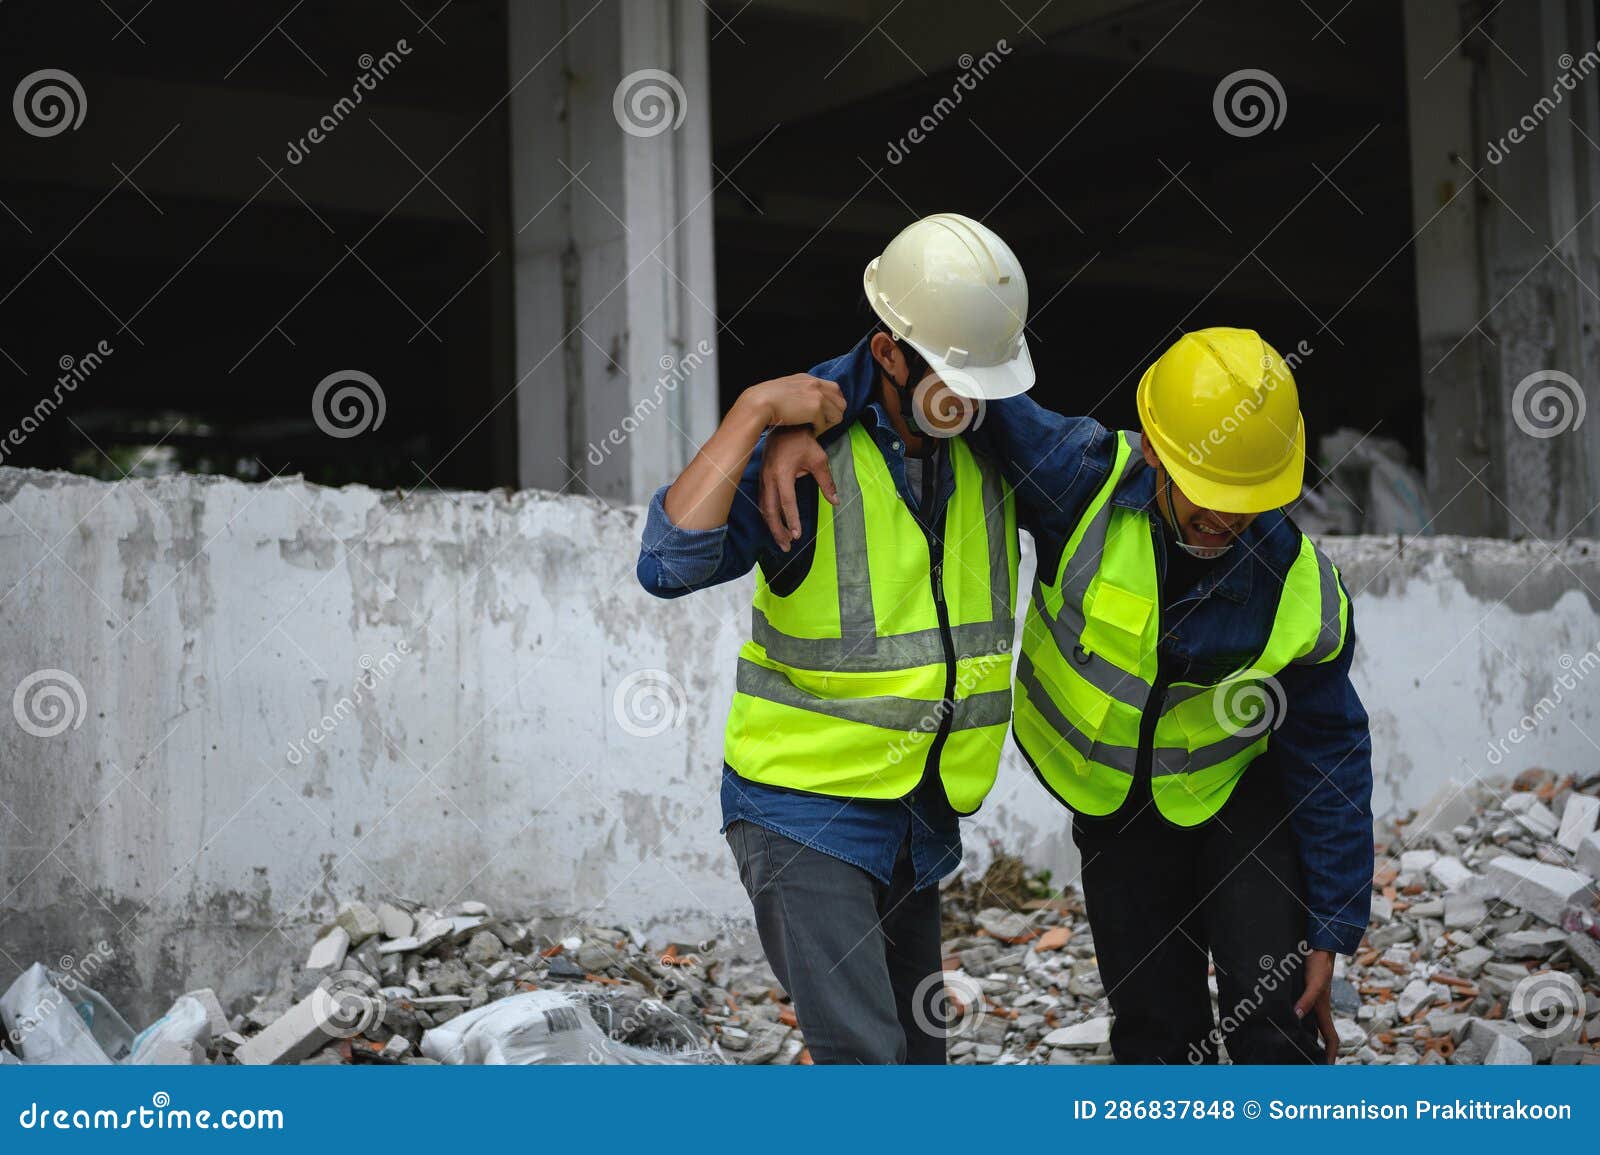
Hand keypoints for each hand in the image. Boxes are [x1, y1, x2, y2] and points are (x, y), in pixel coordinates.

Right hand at [739, 373, 845, 434]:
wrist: (759, 403)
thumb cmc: (764, 400)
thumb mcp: (785, 389)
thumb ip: (797, 393)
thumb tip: (803, 404)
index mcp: (808, 379)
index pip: (834, 389)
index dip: (832, 404)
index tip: (823, 414)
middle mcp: (816, 384)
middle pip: (841, 401)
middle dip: (834, 415)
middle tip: (821, 424)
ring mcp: (817, 395)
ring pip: (838, 414)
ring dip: (828, 424)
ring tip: (815, 428)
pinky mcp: (816, 409)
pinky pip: (825, 424)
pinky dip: (818, 430)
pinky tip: (807, 431)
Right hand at [759, 426, 837, 550]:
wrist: (783, 425)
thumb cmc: (801, 441)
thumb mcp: (818, 459)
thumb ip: (826, 482)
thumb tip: (836, 501)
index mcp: (782, 474)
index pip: (787, 502)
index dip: (791, 520)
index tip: (797, 535)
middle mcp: (769, 479)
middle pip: (770, 511)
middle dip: (777, 531)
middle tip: (786, 547)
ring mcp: (763, 479)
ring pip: (764, 508)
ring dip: (772, 526)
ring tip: (782, 541)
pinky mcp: (762, 479)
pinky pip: (763, 501)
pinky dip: (768, 515)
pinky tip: (775, 524)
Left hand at [1294, 948, 1338, 1062]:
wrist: (1316, 942)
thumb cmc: (1319, 962)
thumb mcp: (1314, 982)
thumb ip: (1307, 999)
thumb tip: (1297, 1016)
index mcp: (1323, 1011)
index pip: (1331, 1039)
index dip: (1330, 1055)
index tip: (1326, 1070)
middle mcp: (1316, 1008)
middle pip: (1317, 1035)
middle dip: (1312, 1050)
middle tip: (1298, 1063)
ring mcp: (1308, 1000)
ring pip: (1305, 1023)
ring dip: (1298, 1035)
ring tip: (1285, 1047)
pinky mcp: (1299, 991)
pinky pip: (1295, 1010)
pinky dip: (1289, 1018)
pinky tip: (1276, 1020)